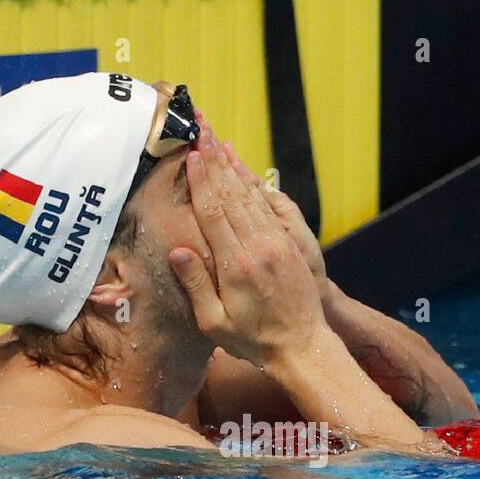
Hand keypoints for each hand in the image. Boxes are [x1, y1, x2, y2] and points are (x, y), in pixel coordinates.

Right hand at [168, 130, 327, 368]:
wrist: (302, 347)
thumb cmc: (253, 341)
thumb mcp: (214, 323)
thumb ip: (195, 286)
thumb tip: (177, 251)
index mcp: (236, 266)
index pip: (214, 213)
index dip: (200, 182)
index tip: (189, 155)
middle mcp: (258, 248)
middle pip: (231, 196)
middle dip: (214, 162)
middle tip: (201, 131)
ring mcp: (277, 244)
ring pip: (250, 196)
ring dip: (232, 167)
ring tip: (217, 141)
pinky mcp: (289, 245)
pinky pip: (269, 207)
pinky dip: (254, 185)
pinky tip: (244, 171)